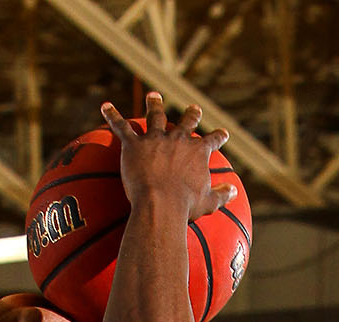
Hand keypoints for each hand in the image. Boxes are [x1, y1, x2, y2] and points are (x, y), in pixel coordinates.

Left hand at [101, 93, 236, 220]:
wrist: (160, 206)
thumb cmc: (185, 208)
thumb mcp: (208, 203)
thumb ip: (222, 195)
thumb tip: (234, 191)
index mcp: (198, 152)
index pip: (213, 141)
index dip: (218, 137)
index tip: (223, 134)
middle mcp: (178, 139)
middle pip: (187, 121)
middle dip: (191, 114)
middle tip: (194, 109)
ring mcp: (155, 139)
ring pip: (156, 116)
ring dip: (155, 105)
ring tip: (155, 97)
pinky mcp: (134, 145)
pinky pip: (121, 127)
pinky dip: (112, 116)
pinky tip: (105, 107)